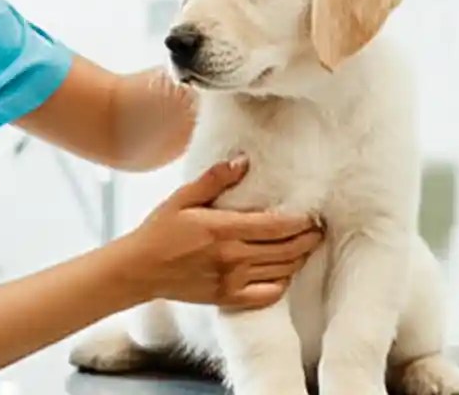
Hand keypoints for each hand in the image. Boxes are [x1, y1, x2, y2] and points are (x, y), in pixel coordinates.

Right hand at [120, 158, 323, 308]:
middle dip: (308, 239)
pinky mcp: (228, 297)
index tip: (312, 214)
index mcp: (222, 229)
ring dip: (300, 258)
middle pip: (286, 249)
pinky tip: (285, 272)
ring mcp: (232, 280)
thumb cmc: (158, 231)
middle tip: (318, 230)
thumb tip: (243, 162)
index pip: (276, 225)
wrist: (139, 269)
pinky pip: (268, 294)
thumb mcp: (182, 198)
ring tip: (307, 246)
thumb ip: (214, 180)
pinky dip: (283, 283)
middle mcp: (232, 256)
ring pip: (281, 270)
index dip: (301, 221)